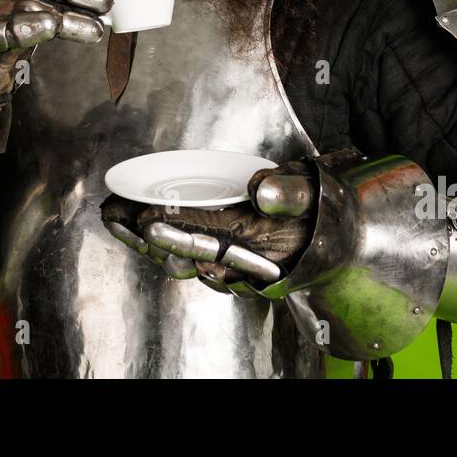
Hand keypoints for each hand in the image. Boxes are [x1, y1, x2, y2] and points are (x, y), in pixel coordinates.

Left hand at [101, 159, 318, 295]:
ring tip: (115, 222)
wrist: (343, 245)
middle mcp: (242, 260)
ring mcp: (233, 266)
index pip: (211, 231)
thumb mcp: (313, 191)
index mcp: (260, 240)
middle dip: (146, 235)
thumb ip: (290, 191)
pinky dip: (161, 247)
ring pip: (181, 257)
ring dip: (146, 242)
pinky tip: (137, 233)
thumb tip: (260, 190)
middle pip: (186, 250)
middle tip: (113, 216)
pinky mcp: (227, 264)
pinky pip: (187, 259)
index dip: (176, 225)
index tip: (145, 217)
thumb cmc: (325, 211)